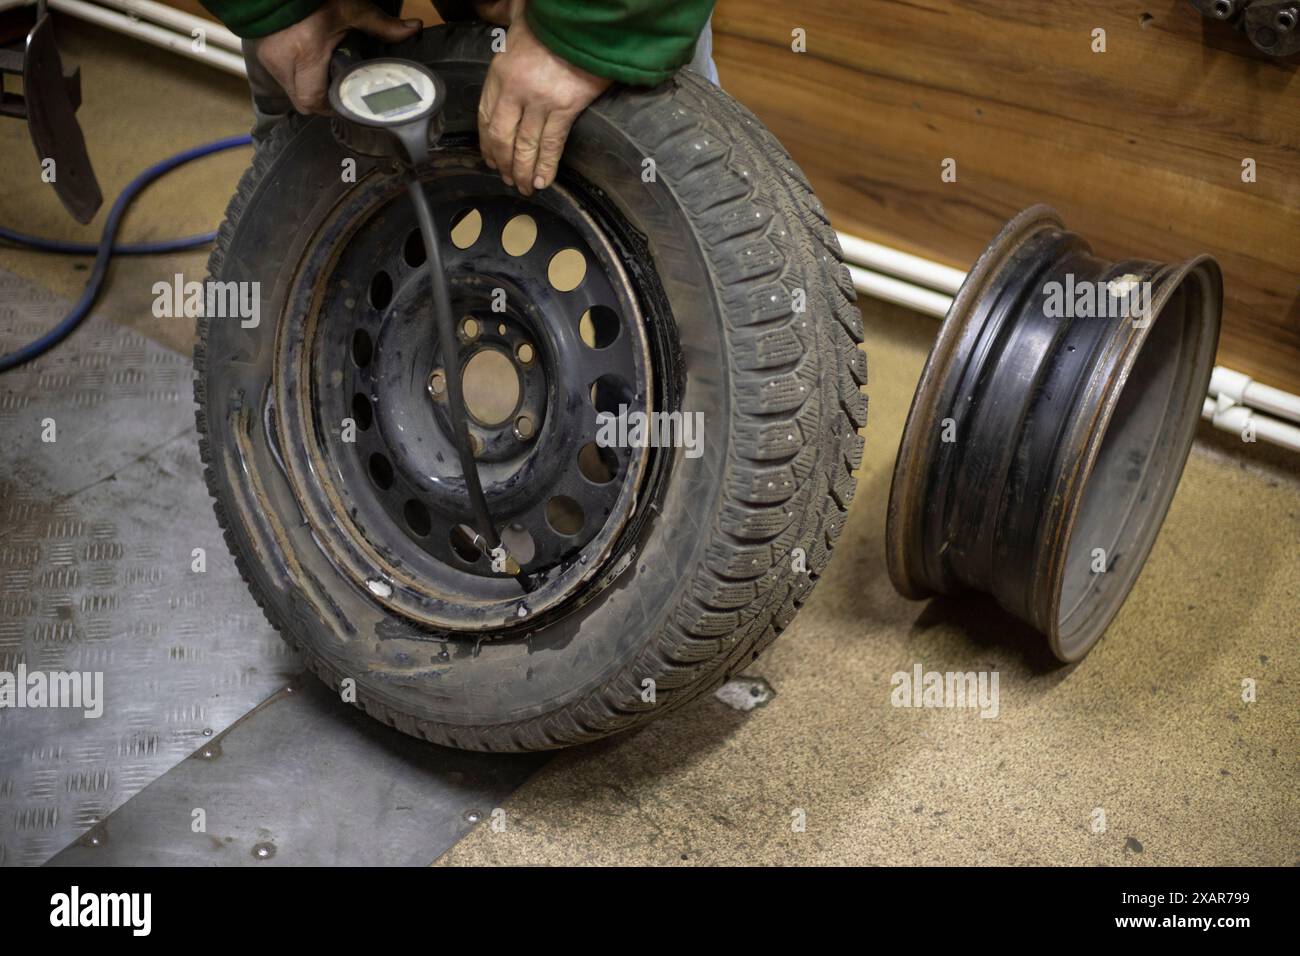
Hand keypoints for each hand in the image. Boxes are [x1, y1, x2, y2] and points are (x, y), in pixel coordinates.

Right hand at [253, 0, 421, 114]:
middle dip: (322, 103)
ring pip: (292, 92)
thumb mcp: (351, 8)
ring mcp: (269, 59)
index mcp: (306, 52)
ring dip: (309, 91)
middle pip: (303, 102)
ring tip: (325, 80)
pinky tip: (309, 69)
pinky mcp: (262, 54)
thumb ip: (381, 25)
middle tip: (339, 94)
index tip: (346, 103)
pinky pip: (282, 78)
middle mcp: (283, 60)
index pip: (314, 100)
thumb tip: (413, 30)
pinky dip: (297, 78)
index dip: (332, 107)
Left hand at [478, 2, 611, 194]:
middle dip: (503, 163)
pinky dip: (546, 166)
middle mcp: (515, 88)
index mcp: (501, 70)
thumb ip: (505, 29)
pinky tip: (543, 181)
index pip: (485, 116)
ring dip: (523, 171)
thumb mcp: (519, 21)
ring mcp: (539, 100)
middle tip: (508, 179)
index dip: (487, 143)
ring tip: (526, 187)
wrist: (585, 18)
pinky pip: (551, 144)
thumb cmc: (554, 20)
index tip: (490, 158)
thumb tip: (491, 16)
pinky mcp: (565, 107)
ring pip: (524, 146)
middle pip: (501, 136)